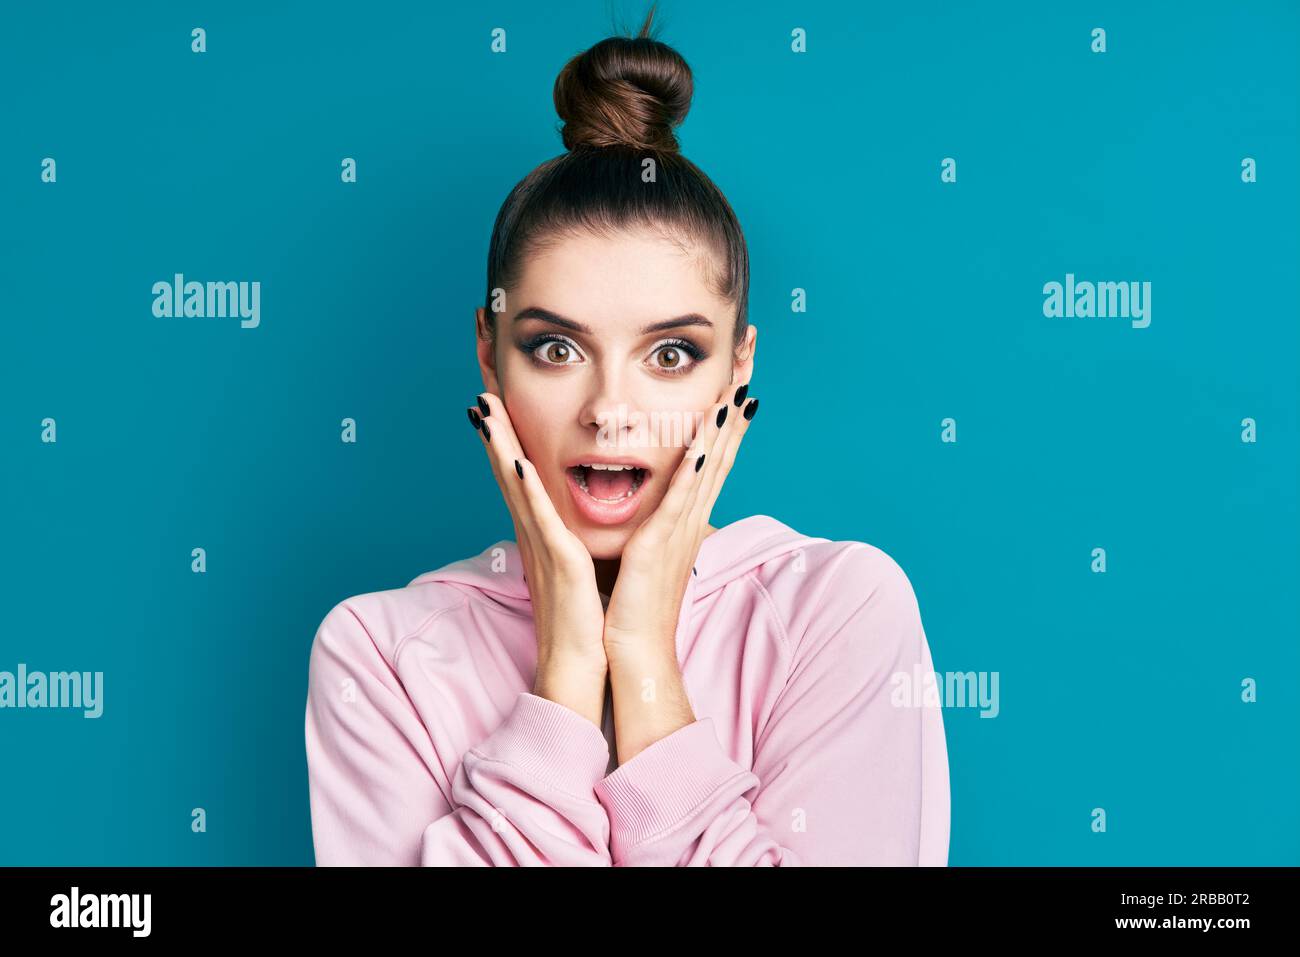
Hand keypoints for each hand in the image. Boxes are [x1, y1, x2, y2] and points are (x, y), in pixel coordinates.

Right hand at [468, 393, 608, 726]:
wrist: (581, 667)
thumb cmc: (586, 622)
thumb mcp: (581, 570)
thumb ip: (575, 541)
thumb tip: (580, 524)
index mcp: (543, 535)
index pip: (521, 477)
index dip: (507, 439)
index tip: (498, 404)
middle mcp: (535, 536)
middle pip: (508, 472)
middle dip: (494, 431)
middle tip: (480, 391)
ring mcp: (541, 547)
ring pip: (515, 486)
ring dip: (500, 446)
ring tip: (485, 409)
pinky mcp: (556, 562)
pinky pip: (539, 518)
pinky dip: (527, 489)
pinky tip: (519, 461)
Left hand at [602, 381, 758, 665]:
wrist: (635, 653)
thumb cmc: (636, 608)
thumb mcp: (647, 553)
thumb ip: (654, 524)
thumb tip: (656, 508)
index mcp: (686, 517)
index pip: (713, 453)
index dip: (727, 414)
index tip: (738, 375)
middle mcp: (692, 517)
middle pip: (722, 448)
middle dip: (736, 402)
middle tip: (753, 357)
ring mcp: (680, 530)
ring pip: (709, 464)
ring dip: (723, 424)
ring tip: (738, 384)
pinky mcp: (661, 544)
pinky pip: (682, 498)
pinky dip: (696, 467)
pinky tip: (704, 439)